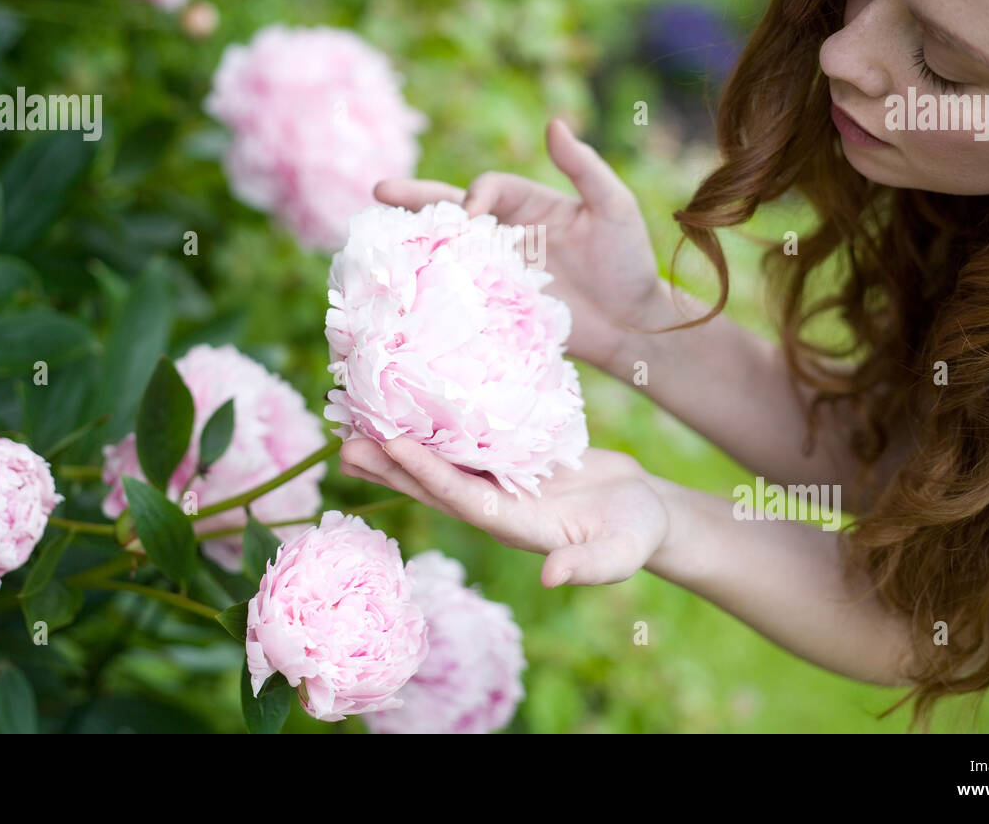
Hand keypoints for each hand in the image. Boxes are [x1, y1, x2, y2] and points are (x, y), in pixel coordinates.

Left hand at [339, 437, 669, 587]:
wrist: (644, 512)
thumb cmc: (636, 535)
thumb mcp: (620, 553)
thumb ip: (588, 567)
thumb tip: (551, 578)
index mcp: (517, 526)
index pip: (462, 497)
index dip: (426, 472)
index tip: (390, 444)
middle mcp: (497, 506)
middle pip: (434, 485)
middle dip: (391, 465)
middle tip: (344, 442)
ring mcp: (501, 483)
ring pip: (441, 465)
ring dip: (400, 450)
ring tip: (355, 429)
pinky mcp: (512, 462)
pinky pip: (467, 444)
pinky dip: (437, 430)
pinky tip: (410, 410)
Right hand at [373, 117, 662, 374]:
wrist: (634, 327)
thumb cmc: (628, 262)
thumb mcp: (613, 207)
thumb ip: (583, 167)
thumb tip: (552, 122)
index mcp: (527, 205)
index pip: (486, 189)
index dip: (475, 198)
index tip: (471, 220)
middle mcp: (505, 234)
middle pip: (450, 211)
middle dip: (414, 200)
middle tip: (378, 191)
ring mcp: (495, 272)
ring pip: (446, 250)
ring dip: (412, 242)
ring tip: (374, 239)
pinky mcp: (493, 308)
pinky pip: (456, 295)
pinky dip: (430, 289)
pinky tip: (402, 290)